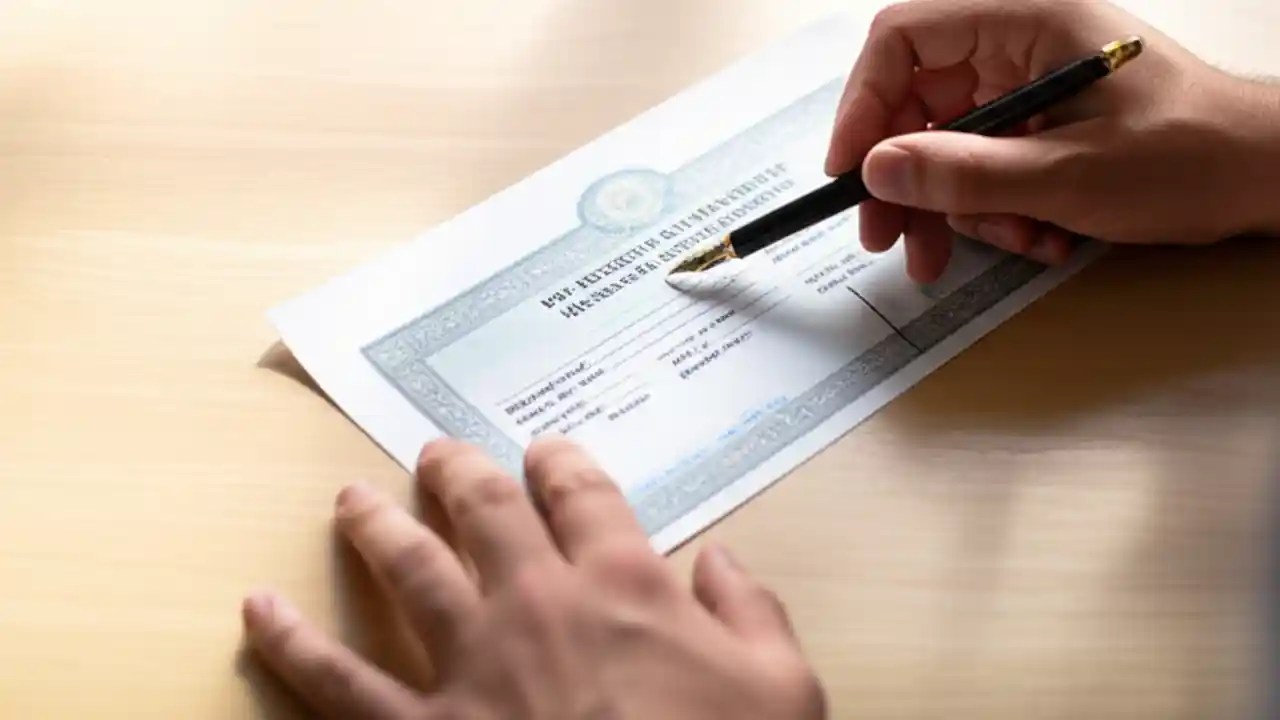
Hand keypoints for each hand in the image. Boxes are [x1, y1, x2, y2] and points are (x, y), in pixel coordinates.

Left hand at [241, 436, 824, 719]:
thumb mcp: (784, 691)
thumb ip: (754, 612)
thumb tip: (723, 560)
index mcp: (624, 583)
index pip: (582, 493)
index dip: (561, 461)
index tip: (547, 450)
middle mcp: (537, 603)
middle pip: (483, 508)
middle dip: (458, 471)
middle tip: (436, 452)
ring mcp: (470, 663)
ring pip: (406, 568)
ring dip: (375, 526)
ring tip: (350, 499)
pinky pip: (339, 681)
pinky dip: (291, 643)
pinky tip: (258, 611)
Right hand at [827, 0, 1279, 282]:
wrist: (1260, 178)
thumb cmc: (1189, 155)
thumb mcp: (1068, 175)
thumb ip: (966, 173)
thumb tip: (878, 170)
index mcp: (1024, 20)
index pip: (905, 40)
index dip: (863, 104)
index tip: (851, 171)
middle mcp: (1017, 46)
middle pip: (916, 104)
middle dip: (905, 179)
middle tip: (888, 239)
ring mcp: (1027, 88)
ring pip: (946, 147)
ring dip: (955, 208)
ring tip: (984, 249)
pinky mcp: (1038, 127)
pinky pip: (983, 168)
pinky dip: (995, 211)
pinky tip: (1037, 238)